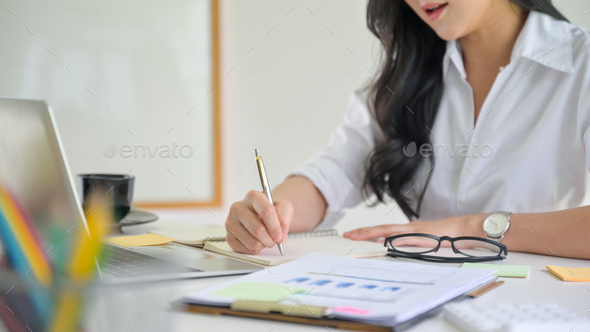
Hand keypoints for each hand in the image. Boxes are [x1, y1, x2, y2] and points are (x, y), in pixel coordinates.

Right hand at [225, 190, 293, 253]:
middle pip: (258, 229)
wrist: (261, 217)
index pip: (266, 211)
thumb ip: (284, 216)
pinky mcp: (229, 237)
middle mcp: (238, 207)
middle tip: (274, 240)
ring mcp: (230, 222)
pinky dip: (255, 250)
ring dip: (264, 245)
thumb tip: (281, 233)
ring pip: (252, 242)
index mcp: (253, 196)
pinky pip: (246, 250)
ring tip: (265, 239)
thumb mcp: (283, 207)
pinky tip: (256, 241)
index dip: (275, 227)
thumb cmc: (271, 211)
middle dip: (270, 239)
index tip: (280, 236)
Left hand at [343, 214, 486, 248]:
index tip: (353, 234)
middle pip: (380, 229)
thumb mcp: (424, 240)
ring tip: (356, 237)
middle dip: (363, 232)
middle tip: (347, 235)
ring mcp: (414, 231)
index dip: (367, 232)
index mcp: (407, 229)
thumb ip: (410, 243)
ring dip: (371, 234)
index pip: (383, 230)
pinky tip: (381, 242)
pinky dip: (392, 239)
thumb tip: (394, 249)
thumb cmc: (446, 235)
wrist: (463, 229)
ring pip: (388, 232)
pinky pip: (403, 238)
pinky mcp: (421, 236)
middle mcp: (408, 228)